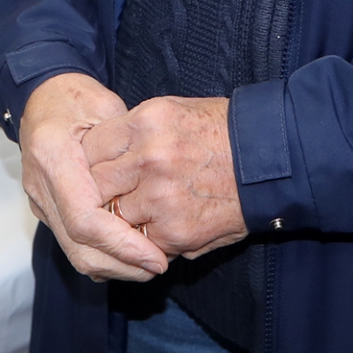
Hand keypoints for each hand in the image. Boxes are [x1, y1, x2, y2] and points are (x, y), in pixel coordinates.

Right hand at [18, 73, 169, 282]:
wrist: (42, 95)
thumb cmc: (76, 96)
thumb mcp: (107, 109)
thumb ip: (125, 150)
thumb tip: (155, 194)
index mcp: (52, 154)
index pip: (84, 218)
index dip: (122, 243)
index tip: (155, 255)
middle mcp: (40, 184)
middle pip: (79, 245)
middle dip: (123, 263)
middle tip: (160, 264)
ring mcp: (40, 200)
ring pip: (75, 252)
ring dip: (115, 265)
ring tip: (150, 262)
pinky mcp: (46, 209)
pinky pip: (73, 243)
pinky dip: (104, 256)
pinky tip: (130, 254)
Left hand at [83, 95, 247, 258]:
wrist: (266, 161)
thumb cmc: (217, 131)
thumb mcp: (169, 112)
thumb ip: (130, 133)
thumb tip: (94, 155)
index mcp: (143, 123)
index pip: (89, 147)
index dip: (86, 160)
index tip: (91, 167)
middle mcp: (148, 159)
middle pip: (94, 184)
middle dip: (95, 191)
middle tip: (101, 194)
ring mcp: (161, 198)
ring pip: (113, 216)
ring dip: (118, 218)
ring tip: (130, 211)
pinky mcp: (176, 232)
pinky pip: (140, 240)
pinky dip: (142, 237)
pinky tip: (154, 226)